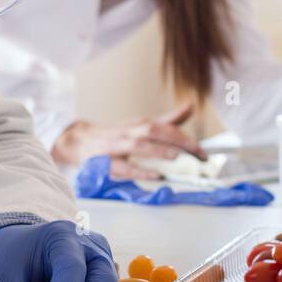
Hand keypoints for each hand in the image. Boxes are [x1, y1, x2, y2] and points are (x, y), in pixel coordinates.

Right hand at [52, 103, 204, 180]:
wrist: (77, 140)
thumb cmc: (114, 135)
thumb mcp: (141, 125)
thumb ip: (168, 120)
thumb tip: (191, 106)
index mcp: (140, 124)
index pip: (165, 127)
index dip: (185, 137)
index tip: (203, 151)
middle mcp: (129, 132)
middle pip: (153, 131)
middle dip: (177, 141)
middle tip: (198, 154)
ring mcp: (116, 147)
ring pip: (138, 146)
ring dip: (157, 151)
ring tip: (176, 156)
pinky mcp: (105, 163)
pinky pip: (122, 167)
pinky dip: (139, 171)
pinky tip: (154, 176)